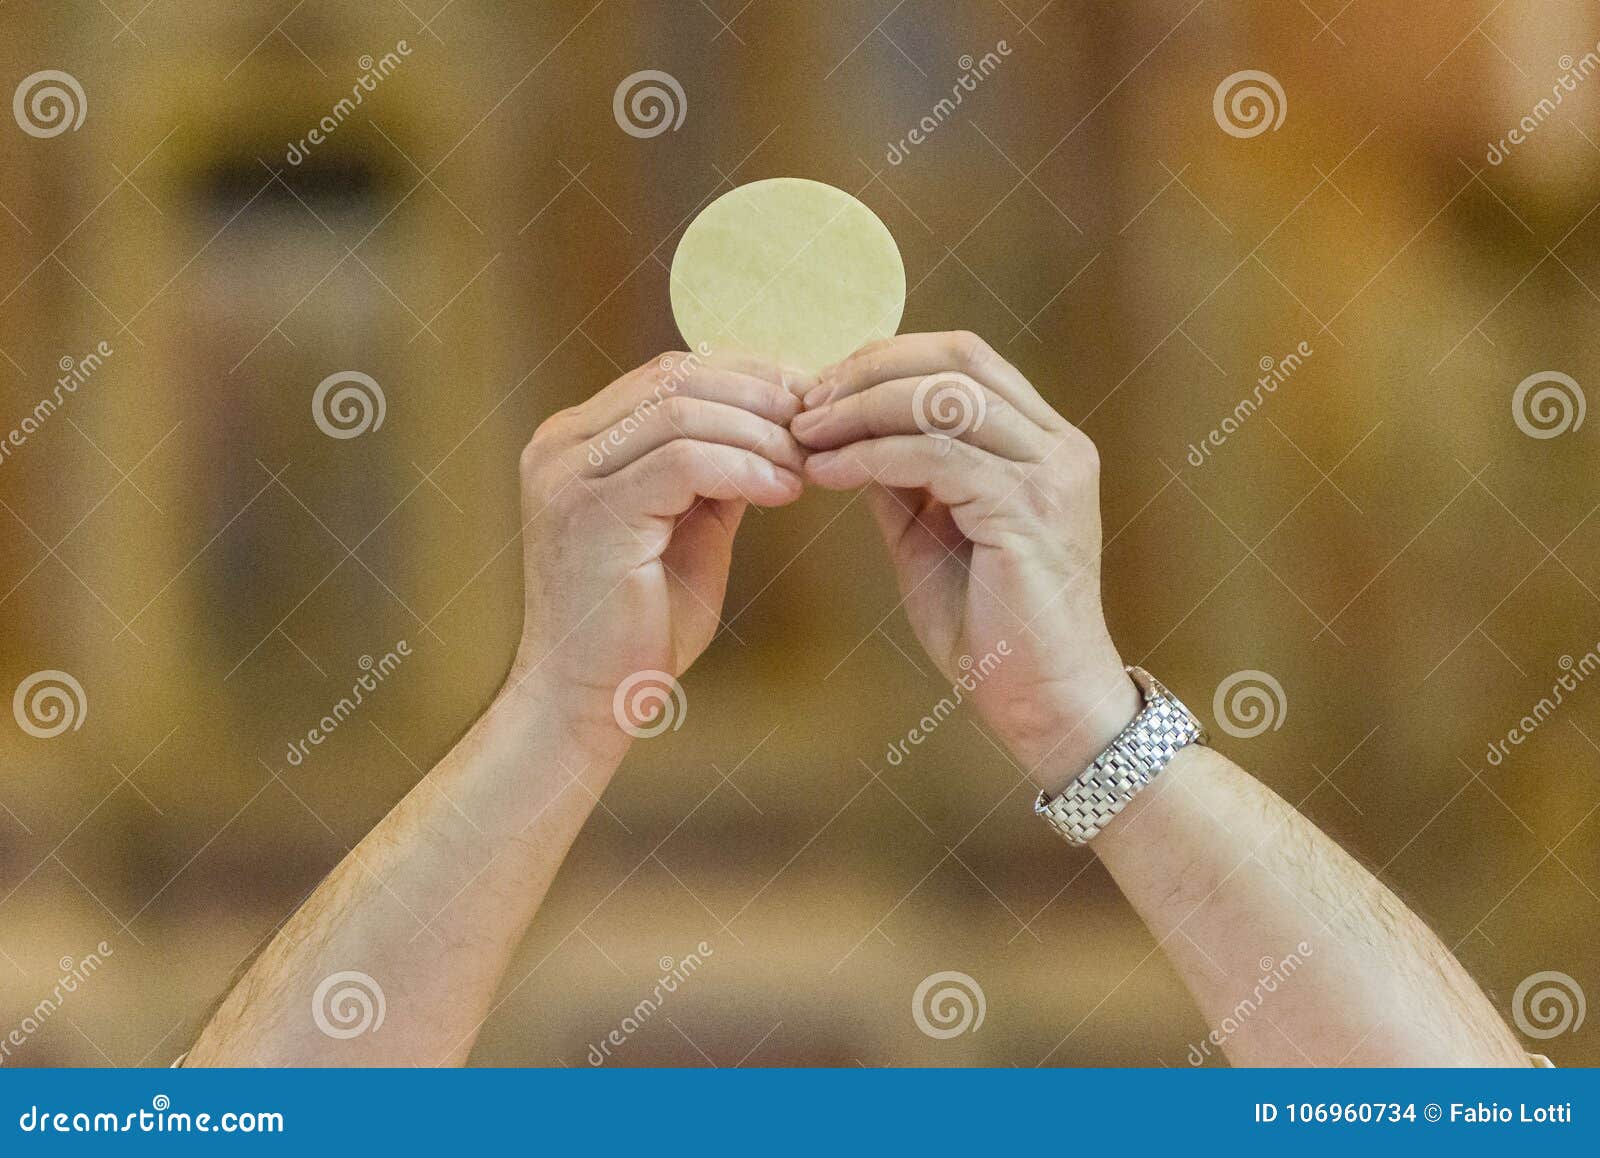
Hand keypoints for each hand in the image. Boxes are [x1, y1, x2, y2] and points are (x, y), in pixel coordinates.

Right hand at [511, 351, 808, 753]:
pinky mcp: (590, 512)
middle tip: (820, 425)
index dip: (746, 375)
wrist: (585, 702)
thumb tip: (775, 430)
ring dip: (758, 433)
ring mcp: (568, 476)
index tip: (809, 401)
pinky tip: (783, 492)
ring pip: (680, 410)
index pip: (669, 373)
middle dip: (759, 393)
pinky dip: (743, 468)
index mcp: (578, 441)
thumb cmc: (637, 628)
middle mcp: (561, 446)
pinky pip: (681, 461)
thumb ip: (716, 474)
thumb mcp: (688, 529)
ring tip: (806, 465)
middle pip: (675, 376)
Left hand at [793, 331, 1139, 792]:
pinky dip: (870, 455)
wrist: (1047, 703)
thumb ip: (902, 480)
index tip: (822, 392)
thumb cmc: (993, 629)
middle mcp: (1057, 445)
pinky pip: (935, 456)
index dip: (886, 360)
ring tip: (805, 435)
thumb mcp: (933, 536)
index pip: (964, 358)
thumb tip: (844, 434)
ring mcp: (1049, 474)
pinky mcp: (1027, 510)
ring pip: (944, 397)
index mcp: (1042, 441)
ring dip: (860, 408)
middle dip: (868, 371)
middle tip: (804, 405)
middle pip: (956, 358)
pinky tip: (827, 473)